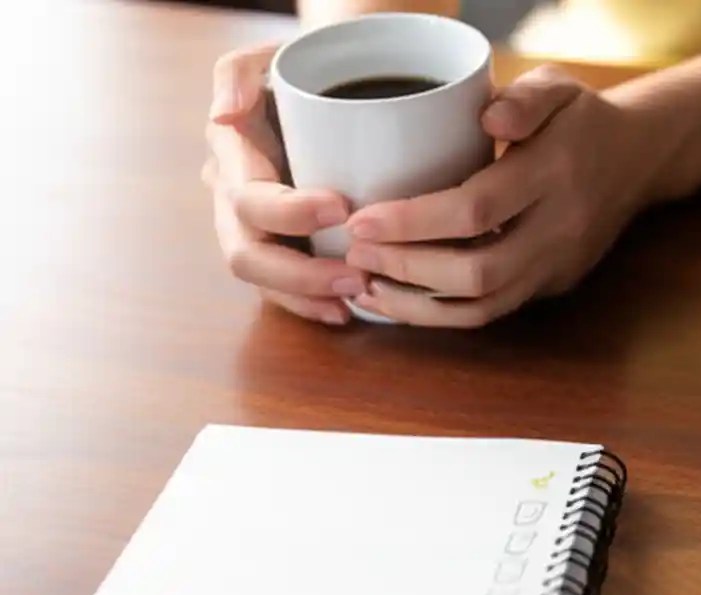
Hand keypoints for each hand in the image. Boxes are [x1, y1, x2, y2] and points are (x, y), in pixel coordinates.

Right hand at [203, 45, 366, 324]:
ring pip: (263, 281)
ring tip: (359, 296)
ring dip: (308, 296)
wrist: (323, 88)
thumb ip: (236, 73)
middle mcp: (232, 200)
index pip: (248, 198)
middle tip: (356, 276)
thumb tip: (223, 116)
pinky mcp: (278, 248)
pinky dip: (311, 305)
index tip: (340, 207)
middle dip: (299, 273)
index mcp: (231, 157)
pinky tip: (346, 312)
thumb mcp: (265, 57)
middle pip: (247, 254)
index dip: (289, 212)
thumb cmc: (299, 70)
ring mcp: (251, 230)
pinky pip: (282, 290)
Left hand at [344, 65, 658, 327]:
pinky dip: (443, 314)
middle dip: (407, 269)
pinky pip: (493, 311)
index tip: (361, 220)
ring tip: (366, 286)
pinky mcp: (552, 285)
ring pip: (485, 304)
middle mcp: (559, 228)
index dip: (414, 222)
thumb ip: (526, 97)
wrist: (638, 160)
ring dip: (419, 305)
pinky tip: (402, 301)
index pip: (478, 210)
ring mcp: (557, 265)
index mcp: (555, 174)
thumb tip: (487, 116)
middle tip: (355, 254)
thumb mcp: (559, 86)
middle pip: (478, 270)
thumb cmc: (583, 119)